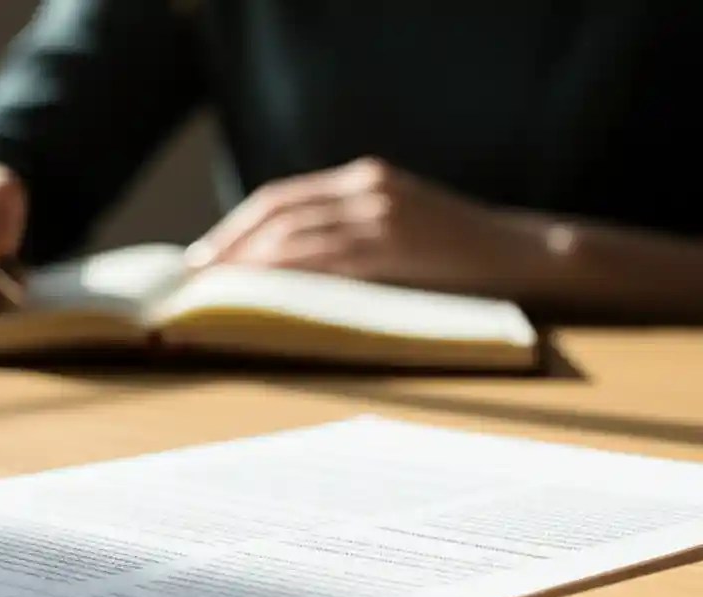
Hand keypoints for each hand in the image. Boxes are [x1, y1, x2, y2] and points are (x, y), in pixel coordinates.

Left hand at [185, 157, 553, 298]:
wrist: (526, 256)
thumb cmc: (457, 261)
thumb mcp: (397, 237)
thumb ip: (349, 244)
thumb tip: (284, 279)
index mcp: (362, 179)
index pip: (279, 199)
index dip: (233, 229)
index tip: (200, 261)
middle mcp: (366, 185)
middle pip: (274, 211)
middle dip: (226, 247)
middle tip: (190, 283)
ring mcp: (381, 208)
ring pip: (292, 233)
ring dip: (244, 266)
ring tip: (211, 296)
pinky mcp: (395, 238)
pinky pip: (324, 257)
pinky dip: (282, 276)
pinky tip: (257, 297)